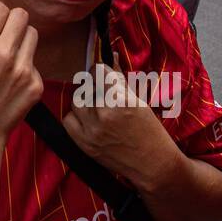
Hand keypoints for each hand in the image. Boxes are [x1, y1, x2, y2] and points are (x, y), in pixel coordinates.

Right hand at [0, 1, 42, 148]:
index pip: (1, 8)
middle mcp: (4, 53)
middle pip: (22, 16)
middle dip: (12, 21)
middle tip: (4, 34)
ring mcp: (23, 69)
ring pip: (33, 35)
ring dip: (22, 40)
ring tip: (9, 57)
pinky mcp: (36, 84)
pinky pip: (34, 62)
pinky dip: (24, 66)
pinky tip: (12, 82)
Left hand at [62, 63, 173, 181]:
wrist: (153, 165)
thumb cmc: (150, 130)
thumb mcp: (138, 100)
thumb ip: (120, 78)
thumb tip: (110, 56)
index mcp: (121, 100)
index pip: (98, 71)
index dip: (101, 71)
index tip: (104, 75)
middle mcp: (105, 114)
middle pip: (86, 86)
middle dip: (94, 87)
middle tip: (103, 94)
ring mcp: (92, 131)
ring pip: (76, 102)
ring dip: (85, 102)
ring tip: (98, 109)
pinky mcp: (84, 145)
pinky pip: (68, 121)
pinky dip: (75, 118)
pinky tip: (88, 121)